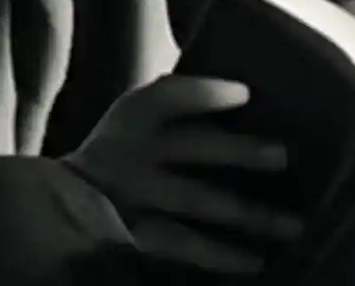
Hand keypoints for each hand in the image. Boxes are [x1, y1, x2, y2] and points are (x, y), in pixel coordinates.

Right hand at [60, 0, 302, 276]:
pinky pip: (184, 245)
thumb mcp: (137, 114)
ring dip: (246, 213)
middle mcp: (135, 151)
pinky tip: (256, 260)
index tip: (245, 93)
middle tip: (282, 156)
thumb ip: (179, 100)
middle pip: (194, 147)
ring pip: (197, 201)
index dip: (207, 93)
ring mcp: (136, 196)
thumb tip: (247, 93)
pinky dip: (221, 255)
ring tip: (292, 225)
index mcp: (136, 114)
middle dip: (239, 151)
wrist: (62, 199)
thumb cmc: (125, 145)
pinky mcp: (137, 235)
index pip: (169, 95)